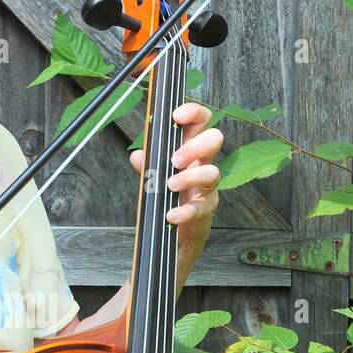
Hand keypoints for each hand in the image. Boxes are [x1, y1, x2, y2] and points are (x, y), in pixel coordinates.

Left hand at [129, 102, 221, 288]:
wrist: (174, 239)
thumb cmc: (167, 201)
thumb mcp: (152, 180)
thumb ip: (146, 167)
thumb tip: (137, 155)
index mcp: (190, 151)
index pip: (201, 122)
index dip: (194, 113)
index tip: (177, 115)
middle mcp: (202, 166)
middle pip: (215, 139)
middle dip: (195, 145)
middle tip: (175, 159)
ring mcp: (206, 189)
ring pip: (212, 173)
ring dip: (190, 177)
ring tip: (170, 185)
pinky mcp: (205, 212)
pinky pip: (201, 208)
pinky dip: (184, 211)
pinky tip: (171, 214)